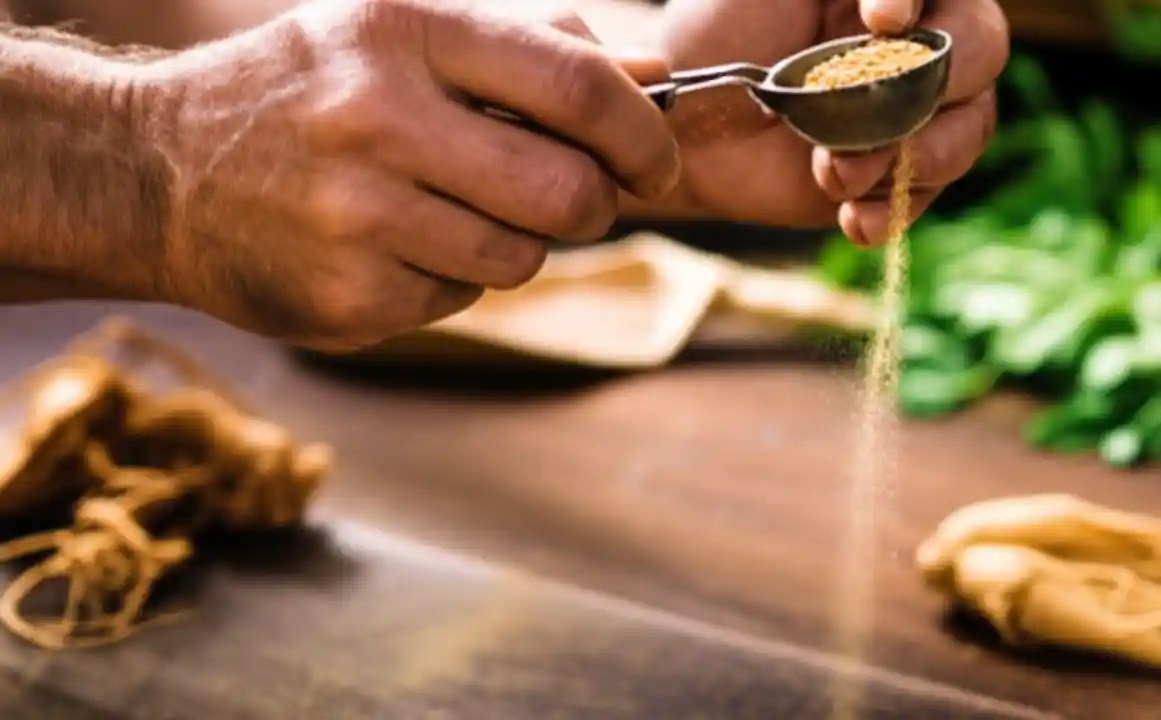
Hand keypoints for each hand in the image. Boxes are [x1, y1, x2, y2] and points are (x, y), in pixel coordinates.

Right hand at [136, 0, 679, 349]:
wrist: (158, 173)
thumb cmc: (309, 92)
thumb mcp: (403, 32)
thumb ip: (531, 48)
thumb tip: (653, 78)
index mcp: (405, 32)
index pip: (576, 87)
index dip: (642, 134)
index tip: (656, 161)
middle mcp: (378, 120)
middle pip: (567, 192)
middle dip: (594, 205)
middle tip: (575, 200)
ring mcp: (357, 218)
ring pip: (520, 257)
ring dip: (513, 241)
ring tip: (447, 208)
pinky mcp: (347, 298)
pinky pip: (458, 298)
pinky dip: (448, 276)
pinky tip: (390, 245)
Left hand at [659, 0, 1008, 244]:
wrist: (691, 120)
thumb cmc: (724, 31)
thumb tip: (890, 12)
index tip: (882, 22)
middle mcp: (925, 43)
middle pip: (981, 52)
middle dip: (924, 90)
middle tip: (862, 115)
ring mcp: (920, 114)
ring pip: (968, 129)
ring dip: (906, 160)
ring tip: (834, 176)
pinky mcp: (896, 176)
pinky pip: (925, 196)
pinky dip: (891, 212)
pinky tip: (854, 220)